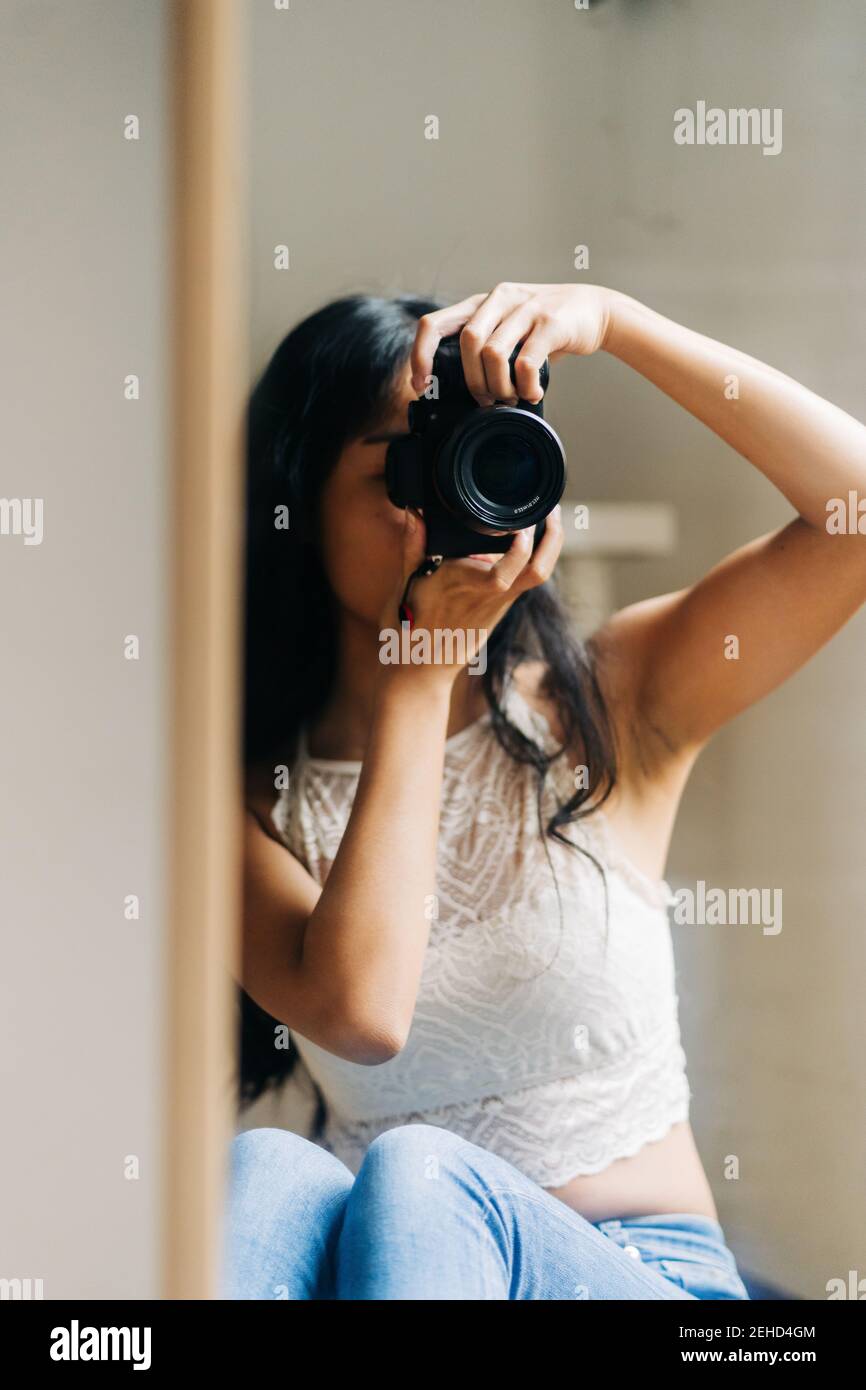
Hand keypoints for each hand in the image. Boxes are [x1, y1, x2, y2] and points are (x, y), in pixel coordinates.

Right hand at [377, 503, 564, 683]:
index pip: (504, 572)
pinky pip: (526, 580)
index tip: (522, 523)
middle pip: (537, 571)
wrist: (422, 667)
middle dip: (552, 539)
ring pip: (538, 575)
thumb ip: (414, 546)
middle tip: (551, 509)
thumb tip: (416, 513)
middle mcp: (489, 595)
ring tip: (547, 517)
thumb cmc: (412, 626)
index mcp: (465, 587)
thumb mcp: (406, 584)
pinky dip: (534, 557)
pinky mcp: (501, 607)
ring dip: (549, 546)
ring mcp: (499, 603)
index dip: (521, 547)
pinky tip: (529, 538)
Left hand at [410, 282, 615, 405]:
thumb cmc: (546, 326)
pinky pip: (525, 362)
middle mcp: (499, 299)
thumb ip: (486, 346)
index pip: (434, 324)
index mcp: (481, 303)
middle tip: (486, 400)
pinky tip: (532, 393)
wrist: (594, 310)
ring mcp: (525, 308)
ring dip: (498, 386)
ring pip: (493, 354)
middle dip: (472, 381)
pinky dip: (525, 386)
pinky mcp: (550, 323)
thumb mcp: (508, 328)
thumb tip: (461, 389)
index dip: (421, 355)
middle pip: (466, 344)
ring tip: (511, 397)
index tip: (422, 384)